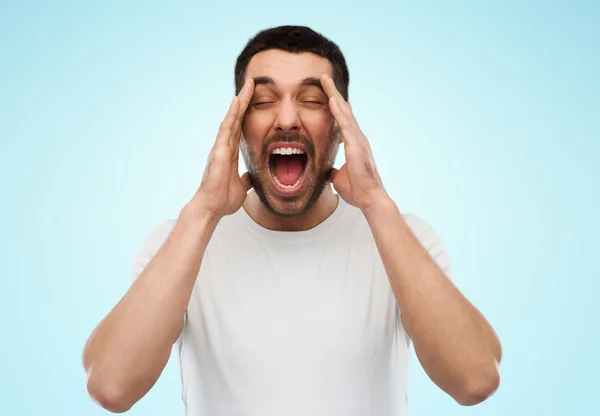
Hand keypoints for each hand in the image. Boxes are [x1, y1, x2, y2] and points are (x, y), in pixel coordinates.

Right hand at [186, 78, 254, 219]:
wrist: (212, 209)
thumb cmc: (223, 199)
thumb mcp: (242, 187)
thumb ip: (247, 179)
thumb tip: (253, 176)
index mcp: (230, 152)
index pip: (241, 127)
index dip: (247, 112)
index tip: (254, 97)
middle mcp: (224, 146)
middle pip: (236, 118)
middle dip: (244, 100)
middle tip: (252, 82)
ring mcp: (220, 147)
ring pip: (231, 119)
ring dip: (239, 102)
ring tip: (247, 85)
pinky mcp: (218, 151)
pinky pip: (226, 129)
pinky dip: (231, 114)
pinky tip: (236, 101)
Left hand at [321, 74, 390, 212]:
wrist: (369, 199)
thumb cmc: (357, 190)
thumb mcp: (339, 178)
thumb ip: (334, 171)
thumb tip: (327, 172)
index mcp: (354, 144)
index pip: (342, 120)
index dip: (335, 107)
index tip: (328, 94)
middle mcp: (358, 138)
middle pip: (343, 110)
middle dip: (333, 93)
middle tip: (324, 78)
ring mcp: (358, 139)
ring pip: (344, 112)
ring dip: (334, 95)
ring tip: (324, 80)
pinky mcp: (356, 144)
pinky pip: (345, 124)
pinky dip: (338, 110)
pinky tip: (331, 99)